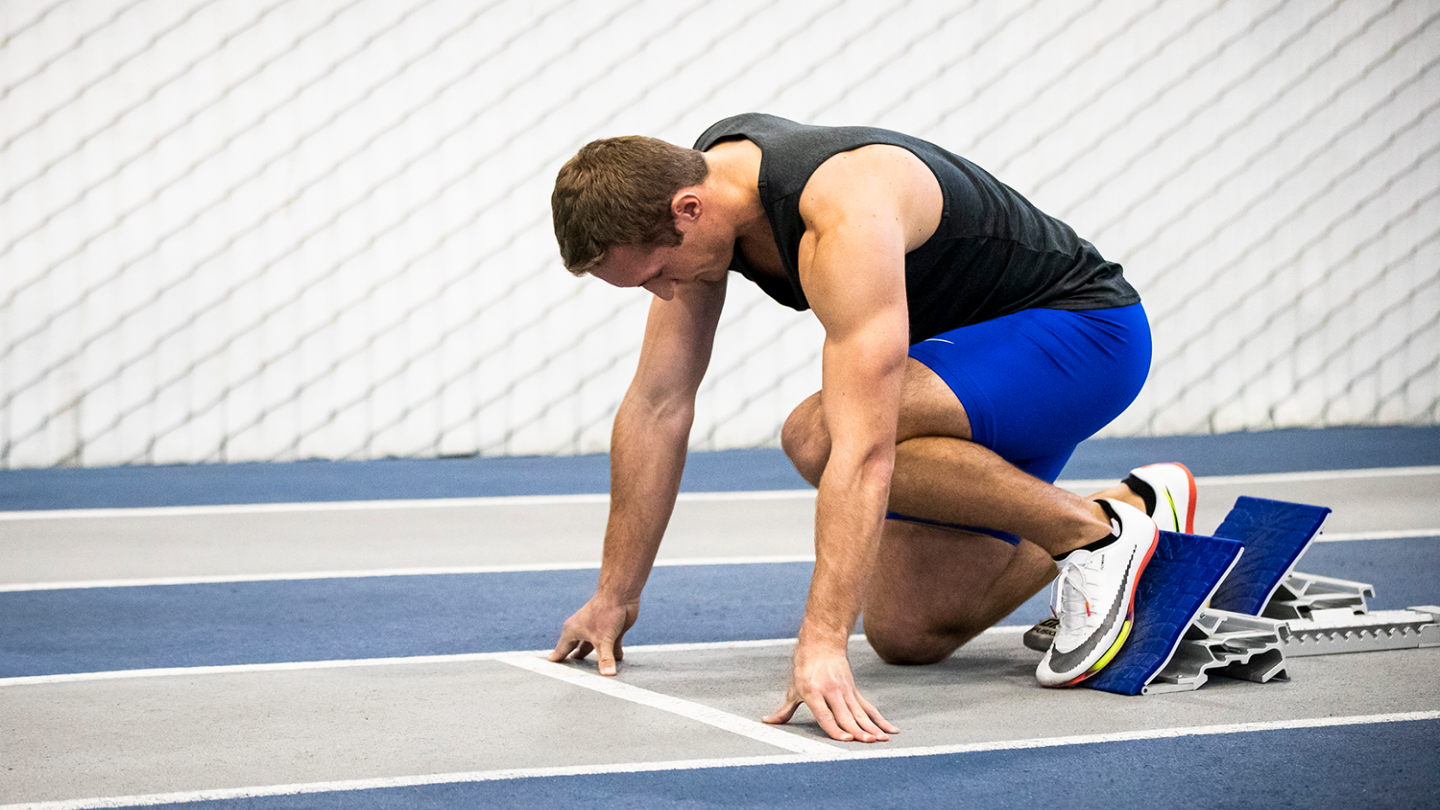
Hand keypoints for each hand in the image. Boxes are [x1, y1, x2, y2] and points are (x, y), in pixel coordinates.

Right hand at [548, 596, 637, 675]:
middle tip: (573, 680)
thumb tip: (608, 675)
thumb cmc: (605, 612)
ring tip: (595, 677)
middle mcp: (583, 632)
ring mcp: (597, 632)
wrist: (621, 594)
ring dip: (597, 662)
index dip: (557, 662)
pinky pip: (611, 648)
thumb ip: (605, 659)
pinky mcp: (611, 632)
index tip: (552, 673)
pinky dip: (614, 657)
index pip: (561, 651)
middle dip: (578, 665)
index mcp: (572, 631)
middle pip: (578, 653)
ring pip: (595, 651)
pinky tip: (616, 666)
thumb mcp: (603, 640)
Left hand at [762, 643, 896, 742]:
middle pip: (846, 716)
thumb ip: (785, 710)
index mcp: (813, 692)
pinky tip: (890, 729)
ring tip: (882, 739)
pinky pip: (868, 708)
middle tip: (869, 742)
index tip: (847, 739)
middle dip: (858, 731)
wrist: (822, 642)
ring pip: (860, 713)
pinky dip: (880, 720)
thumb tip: (769, 722)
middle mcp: (831, 692)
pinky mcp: (854, 691)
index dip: (836, 729)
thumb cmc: (804, 667)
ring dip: (872, 727)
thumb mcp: (793, 689)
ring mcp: (845, 691)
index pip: (825, 716)